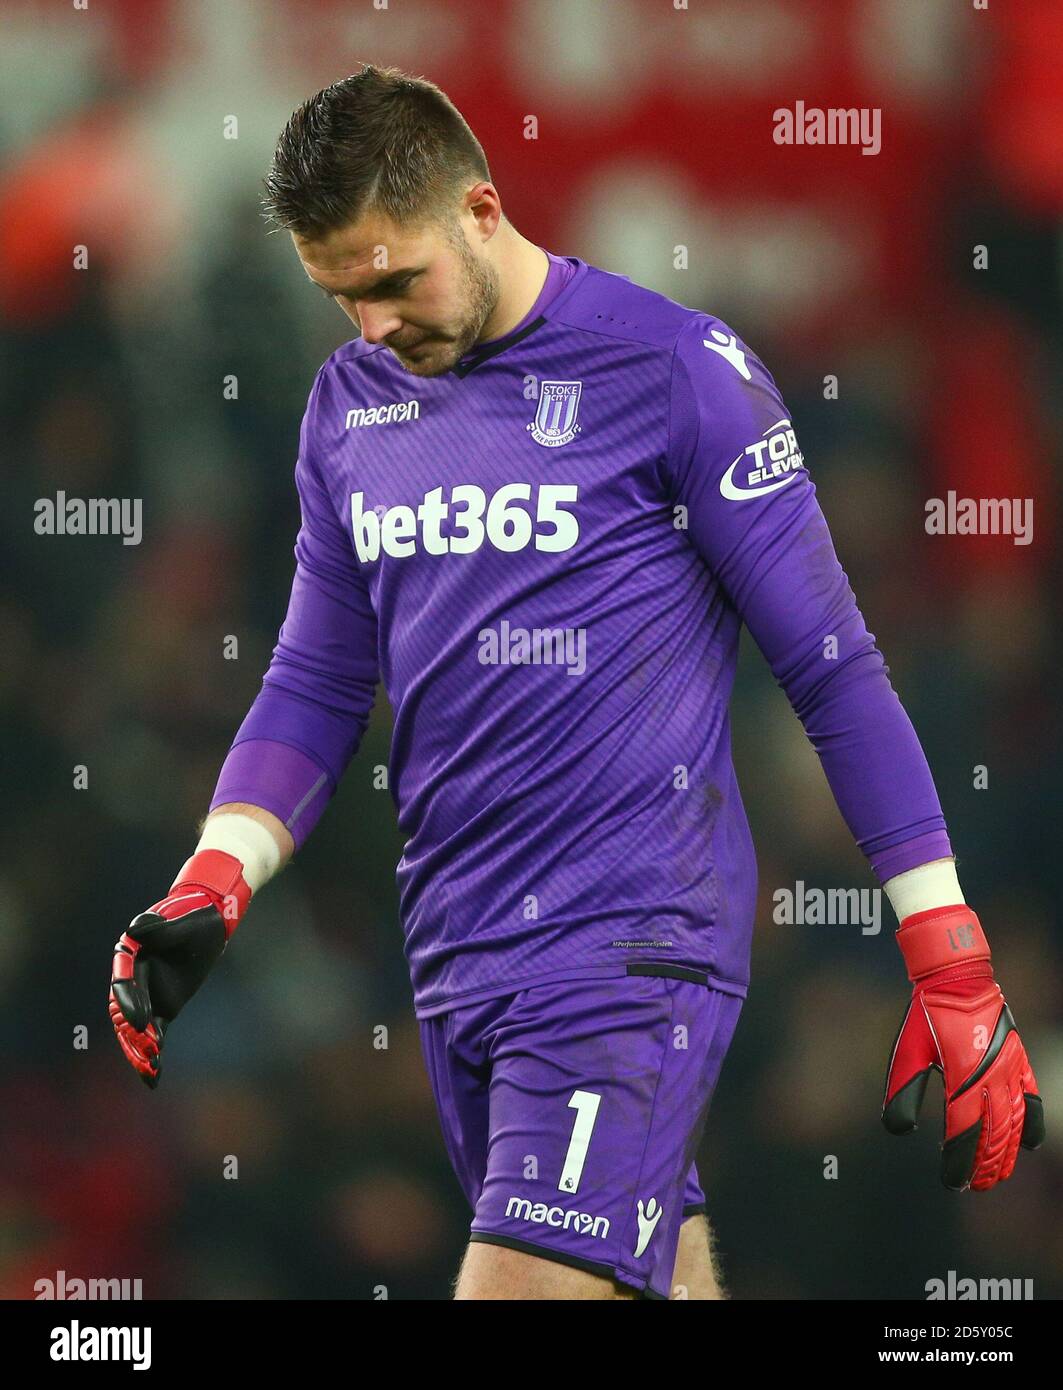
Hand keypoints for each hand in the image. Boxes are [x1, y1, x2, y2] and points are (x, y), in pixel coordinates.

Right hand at [109, 850, 249, 1087]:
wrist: (212, 918)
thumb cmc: (197, 915)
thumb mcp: (185, 921)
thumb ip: (163, 929)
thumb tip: (135, 929)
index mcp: (132, 954)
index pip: (124, 983)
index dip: (130, 1003)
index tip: (142, 1022)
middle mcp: (134, 976)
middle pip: (125, 1011)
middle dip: (133, 1035)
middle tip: (148, 1052)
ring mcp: (148, 992)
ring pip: (137, 1027)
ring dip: (140, 1049)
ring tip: (149, 1070)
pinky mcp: (164, 1004)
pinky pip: (155, 1030)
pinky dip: (154, 1051)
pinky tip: (154, 1075)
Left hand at [882, 905, 1043, 1189]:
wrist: (957, 976)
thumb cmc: (928, 1012)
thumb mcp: (908, 1051)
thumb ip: (903, 1091)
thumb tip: (899, 1129)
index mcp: (962, 1077)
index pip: (963, 1133)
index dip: (959, 1162)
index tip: (953, 1183)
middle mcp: (991, 1077)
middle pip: (993, 1135)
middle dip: (985, 1165)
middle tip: (975, 1186)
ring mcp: (1009, 1069)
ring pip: (1014, 1123)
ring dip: (1007, 1153)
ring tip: (998, 1174)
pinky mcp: (1019, 1059)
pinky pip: (1031, 1098)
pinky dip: (1031, 1124)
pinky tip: (1029, 1143)